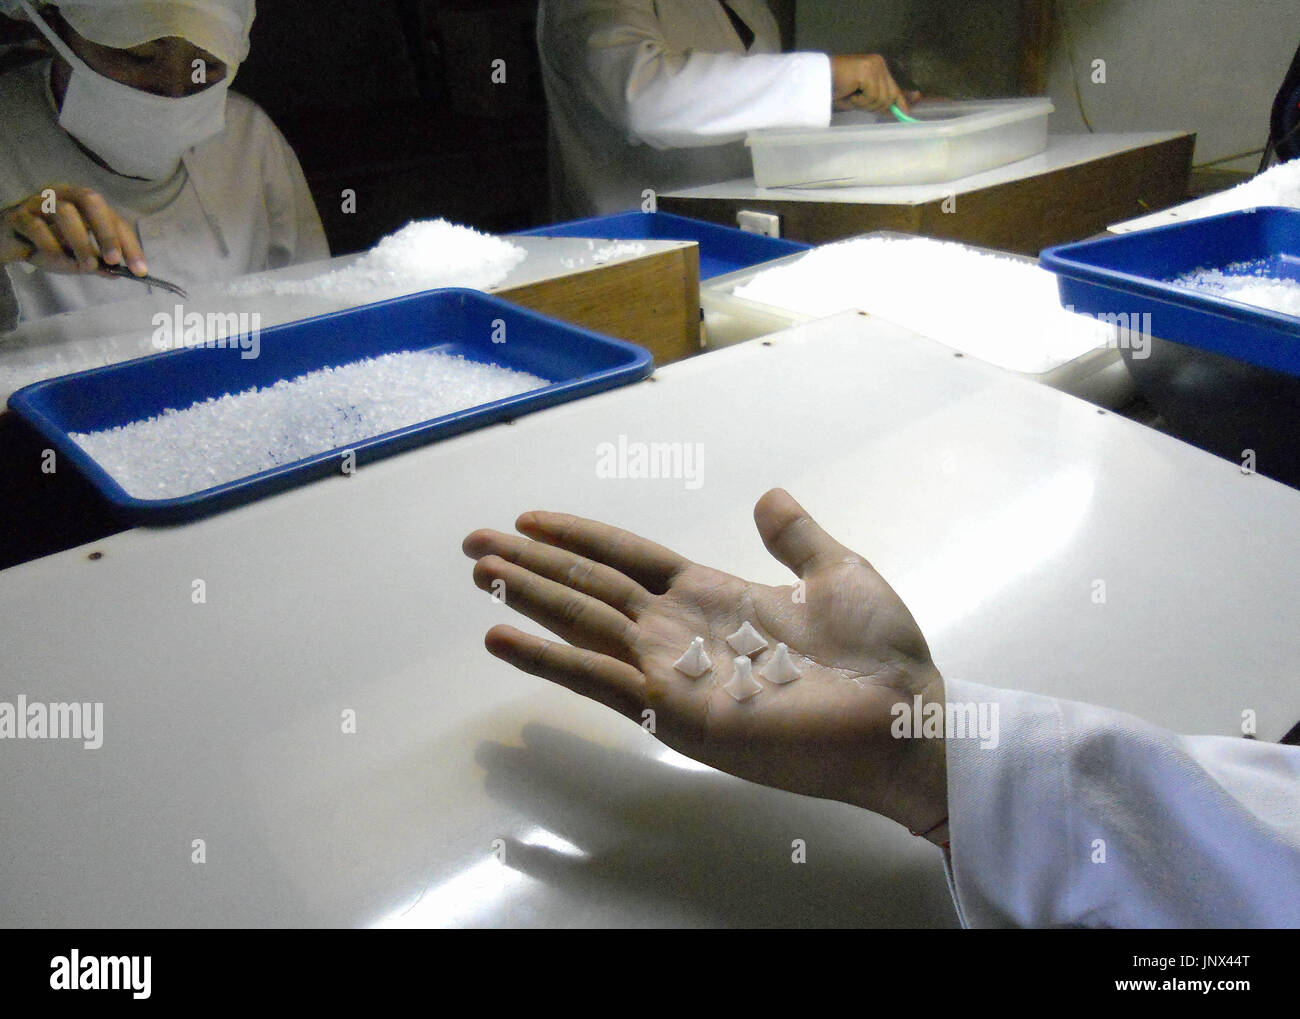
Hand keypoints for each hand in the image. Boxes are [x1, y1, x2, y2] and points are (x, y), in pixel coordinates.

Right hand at [1, 185, 147, 276]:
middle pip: (90, 200)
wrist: (8, 243)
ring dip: (80, 243)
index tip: (139, 270)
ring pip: (64, 212)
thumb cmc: (48, 246)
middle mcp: (62, 194)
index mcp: (82, 202)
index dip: (129, 243)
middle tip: (114, 261)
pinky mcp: (18, 215)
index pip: (112, 217)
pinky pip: (37, 226)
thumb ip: (99, 263)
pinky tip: (58, 260)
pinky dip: (52, 247)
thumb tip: (121, 273)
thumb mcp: (78, 257)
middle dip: (107, 232)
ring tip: (86, 267)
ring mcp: (39, 201)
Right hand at [463, 488, 947, 838]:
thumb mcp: (837, 574)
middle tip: (473, 542)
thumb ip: (795, 539)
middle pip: (590, 587)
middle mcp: (679, 632)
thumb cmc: (878, 654)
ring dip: (530, 599)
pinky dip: (550, 659)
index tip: (530, 518)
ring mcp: (674, 672)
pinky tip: (503, 637)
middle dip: (533, 563)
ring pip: (584, 624)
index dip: (578, 537)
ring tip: (479, 575)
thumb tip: (768, 496)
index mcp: (711, 596)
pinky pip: (601, 680)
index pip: (627, 558)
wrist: (906, 716)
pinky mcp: (679, 711)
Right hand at [830, 53, 909, 112]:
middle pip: (891, 95)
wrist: (818, 81)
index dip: (900, 101)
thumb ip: (877, 100)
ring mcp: (874, 66)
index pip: (894, 87)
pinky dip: (860, 101)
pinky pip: (872, 95)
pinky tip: (851, 94)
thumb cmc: (835, 90)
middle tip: (859, 103)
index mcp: (878, 67)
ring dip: (866, 104)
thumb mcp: (861, 98)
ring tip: (852, 97)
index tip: (906, 113)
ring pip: (882, 98)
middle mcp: (879, 63)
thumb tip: (896, 109)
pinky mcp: (867, 71)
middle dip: (876, 106)